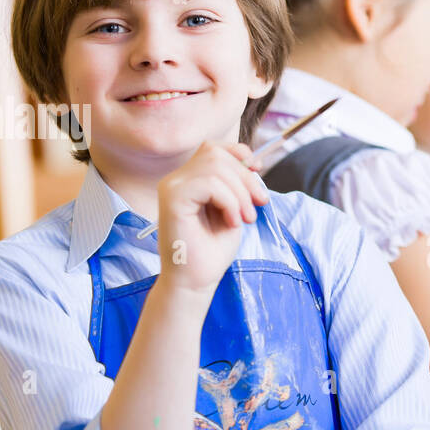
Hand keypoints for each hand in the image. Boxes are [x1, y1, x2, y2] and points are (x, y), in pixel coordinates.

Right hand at [156, 142, 269, 296]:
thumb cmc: (212, 250)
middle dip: (245, 178)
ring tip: (245, 218)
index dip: (240, 153)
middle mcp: (176, 179)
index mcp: (189, 179)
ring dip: (240, 193)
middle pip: (217, 154)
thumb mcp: (233, 210)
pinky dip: (229, 202)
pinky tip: (232, 222)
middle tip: (258, 205)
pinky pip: (209, 184)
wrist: (195, 281)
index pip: (214, 148)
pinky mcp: (171, 199)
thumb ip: (237, 185)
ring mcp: (171, 187)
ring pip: (215, 167)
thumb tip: (252, 163)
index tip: (258, 172)